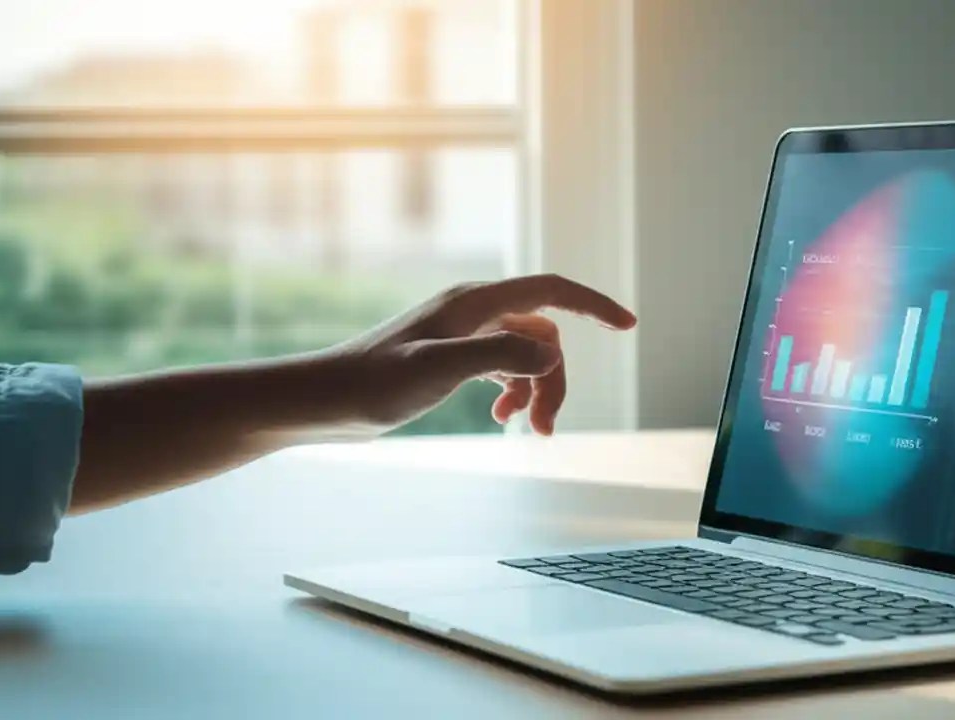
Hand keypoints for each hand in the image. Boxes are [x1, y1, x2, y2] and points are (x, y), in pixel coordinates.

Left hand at [328, 274, 635, 434]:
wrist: (327, 400)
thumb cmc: (375, 383)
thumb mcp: (439, 369)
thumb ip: (500, 355)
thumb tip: (552, 354)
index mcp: (476, 303)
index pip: (552, 291)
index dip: (593, 305)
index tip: (628, 326)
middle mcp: (475, 312)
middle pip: (544, 336)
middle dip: (555, 380)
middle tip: (545, 430)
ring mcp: (464, 334)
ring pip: (527, 355)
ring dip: (536, 391)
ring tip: (526, 429)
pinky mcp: (453, 357)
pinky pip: (505, 367)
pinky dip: (515, 391)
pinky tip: (503, 417)